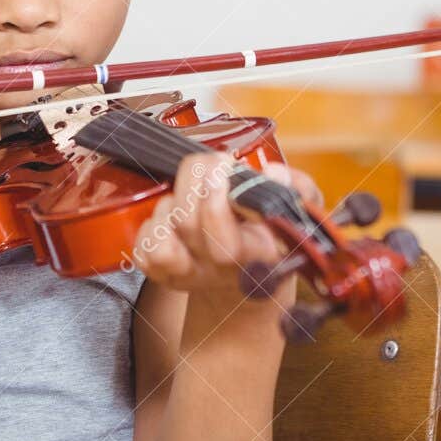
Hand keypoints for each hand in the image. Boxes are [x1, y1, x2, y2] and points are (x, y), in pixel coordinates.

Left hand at [130, 153, 321, 313]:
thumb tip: (273, 172)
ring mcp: (187, 274)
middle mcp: (218, 270)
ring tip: (192, 195)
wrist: (248, 278)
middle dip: (194, 179)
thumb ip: (297, 189)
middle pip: (187, 222)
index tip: (225, 166)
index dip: (215, 201)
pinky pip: (143, 246)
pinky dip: (152, 223)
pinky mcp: (162, 274)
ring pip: (162, 231)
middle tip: (210, 162)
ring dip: (172, 202)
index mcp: (255, 258)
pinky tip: (173, 218)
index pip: (225, 244)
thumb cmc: (272, 236)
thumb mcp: (296, 211)